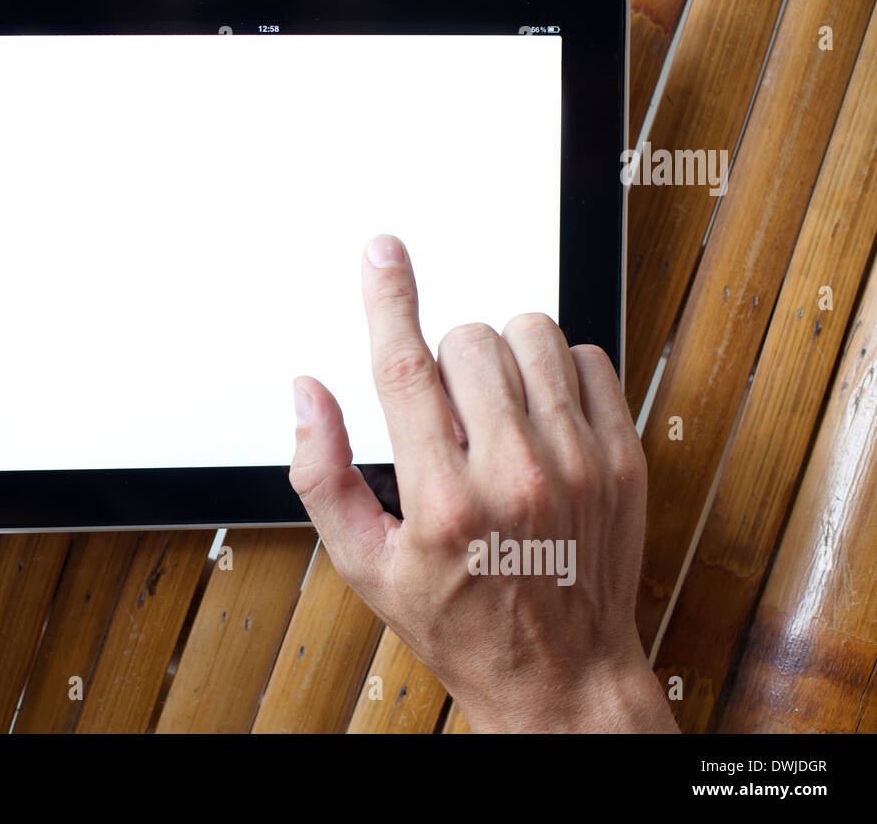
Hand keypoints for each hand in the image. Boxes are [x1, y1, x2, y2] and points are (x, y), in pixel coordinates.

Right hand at [289, 234, 675, 732]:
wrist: (562, 677)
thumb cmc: (461, 623)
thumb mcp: (365, 564)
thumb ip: (324, 474)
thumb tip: (308, 396)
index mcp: (444, 501)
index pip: (405, 366)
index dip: (387, 297)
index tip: (382, 254)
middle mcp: (517, 474)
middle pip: (469, 339)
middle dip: (444, 360)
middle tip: (446, 412)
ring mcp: (579, 463)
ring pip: (533, 335)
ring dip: (501, 356)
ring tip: (494, 408)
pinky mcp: (622, 459)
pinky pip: (590, 358)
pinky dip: (558, 370)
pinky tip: (540, 414)